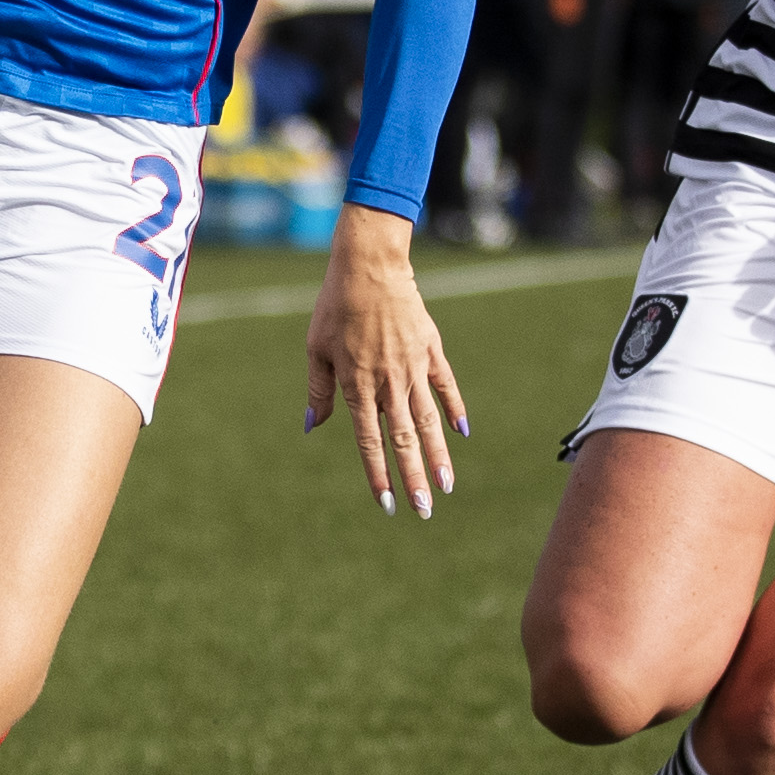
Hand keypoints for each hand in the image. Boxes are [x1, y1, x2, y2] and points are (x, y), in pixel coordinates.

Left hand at [304, 202, 466, 518]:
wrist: (370, 264)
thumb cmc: (335, 305)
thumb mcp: (316, 348)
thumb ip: (319, 391)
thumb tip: (313, 427)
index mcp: (357, 386)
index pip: (370, 443)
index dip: (379, 476)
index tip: (389, 504)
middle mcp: (388, 382)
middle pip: (404, 440)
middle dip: (415, 478)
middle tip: (425, 509)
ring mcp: (413, 367)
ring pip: (428, 421)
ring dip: (438, 455)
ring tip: (447, 485)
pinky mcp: (430, 349)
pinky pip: (445, 386)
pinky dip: (454, 409)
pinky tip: (461, 432)